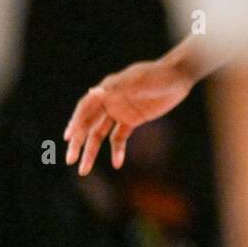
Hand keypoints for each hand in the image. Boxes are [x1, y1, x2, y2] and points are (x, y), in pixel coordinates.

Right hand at [63, 58, 193, 174]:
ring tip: (84, 170)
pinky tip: (116, 164)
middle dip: (78, 142)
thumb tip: (92, 91)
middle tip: (70, 160)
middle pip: (88, 124)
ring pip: (99, 134)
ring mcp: (120, 111)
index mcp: (107, 89)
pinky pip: (119, 137)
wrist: (178, 77)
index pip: (86, 108)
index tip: (69, 139)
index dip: (76, 123)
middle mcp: (109, 101)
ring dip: (92, 151)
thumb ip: (118, 87)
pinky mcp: (132, 120)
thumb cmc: (158, 75)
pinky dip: (117, 150)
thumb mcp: (139, 81)